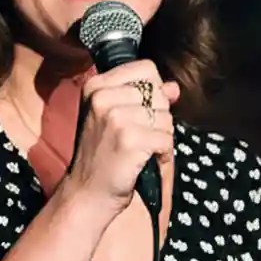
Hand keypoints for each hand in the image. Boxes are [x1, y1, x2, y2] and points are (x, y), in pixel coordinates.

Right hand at [60, 59, 179, 215]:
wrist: (87, 192)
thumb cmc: (101, 154)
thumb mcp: (114, 117)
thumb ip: (145, 97)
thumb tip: (174, 88)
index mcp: (96, 85)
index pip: (146, 69)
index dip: (153, 91)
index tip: (140, 112)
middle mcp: (103, 97)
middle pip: (159, 95)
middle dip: (158, 118)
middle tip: (138, 137)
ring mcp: (116, 118)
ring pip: (166, 117)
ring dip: (161, 137)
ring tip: (141, 150)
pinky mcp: (130, 139)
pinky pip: (167, 138)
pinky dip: (163, 153)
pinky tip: (146, 161)